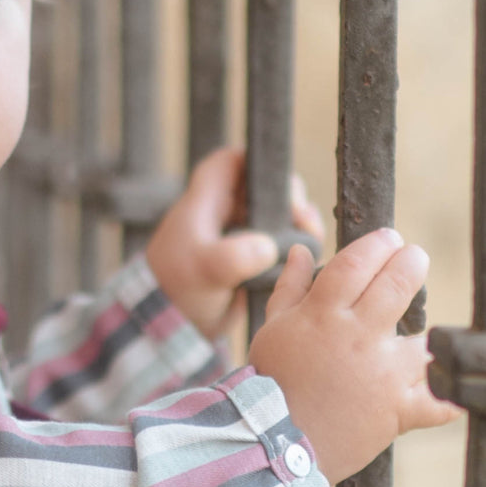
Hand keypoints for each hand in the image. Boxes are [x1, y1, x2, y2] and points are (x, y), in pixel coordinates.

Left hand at [145, 147, 323, 340]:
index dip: (254, 159)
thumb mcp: (204, 270)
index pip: (228, 161)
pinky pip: (279, 241)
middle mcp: (222, 214)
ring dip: (298, 220)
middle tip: (302, 216)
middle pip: (262, 186)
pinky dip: (295, 243)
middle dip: (288, 196)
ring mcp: (237, 236)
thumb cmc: (177, 290)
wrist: (174, 327)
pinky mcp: (250, 259)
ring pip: (275, 214)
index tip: (278, 179)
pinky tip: (308, 252)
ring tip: (311, 235)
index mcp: (204, 203)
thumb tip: (267, 248)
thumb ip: (233, 257)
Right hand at [248, 228, 460, 484]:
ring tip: (415, 337)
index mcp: (323, 315)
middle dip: (412, 262)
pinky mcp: (399, 410)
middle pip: (399, 283)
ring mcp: (383, 374)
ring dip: (428, 336)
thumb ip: (290, 288)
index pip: (359, 261)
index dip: (379, 243)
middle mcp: (357, 338)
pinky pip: (438, 402)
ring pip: (426, 342)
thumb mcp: (272, 329)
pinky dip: (447, 399)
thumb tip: (302, 253)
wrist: (273, 442)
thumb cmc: (271, 383)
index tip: (388, 240)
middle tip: (412, 260)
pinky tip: (444, 388)